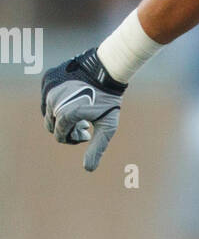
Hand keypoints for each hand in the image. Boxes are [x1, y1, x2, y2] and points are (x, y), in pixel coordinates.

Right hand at [41, 48, 125, 170]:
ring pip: (48, 111)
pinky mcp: (48, 78)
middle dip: (67, 128)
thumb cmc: (109, 100)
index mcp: (65, 115)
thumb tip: (88, 169)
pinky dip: (58, 101)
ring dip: (62, 115)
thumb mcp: (107, 127)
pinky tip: (74, 99)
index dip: (74, 138)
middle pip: (51, 125)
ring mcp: (49, 88)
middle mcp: (53, 101)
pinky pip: (48, 96)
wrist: (108, 69)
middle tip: (84, 124)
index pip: (60, 136)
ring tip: (80, 113)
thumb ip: (97, 148)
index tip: (87, 132)